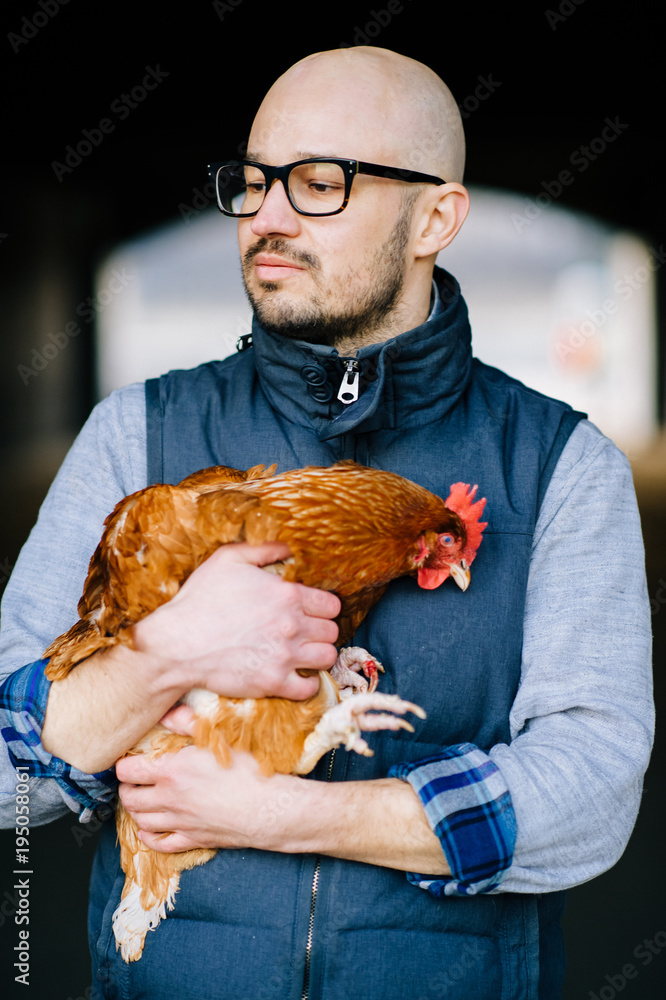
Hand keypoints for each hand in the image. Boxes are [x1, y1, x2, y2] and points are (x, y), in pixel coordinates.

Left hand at [116, 733, 299, 853]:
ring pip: (141, 820)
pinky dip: (150, 836)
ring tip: (142, 799)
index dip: (124, 763)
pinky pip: (159, 844)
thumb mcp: (218, 737)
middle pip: (129, 797)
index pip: (127, 771)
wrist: (270, 808)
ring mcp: (179, 823)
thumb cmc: (247, 770)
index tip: (131, 758)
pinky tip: (151, 828)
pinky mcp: (192, 840)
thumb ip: (187, 722)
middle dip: (127, 787)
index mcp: (170, 771)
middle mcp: (168, 800)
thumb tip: (166, 712)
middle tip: (134, 778)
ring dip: (136, 810)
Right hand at [132, 541, 339, 699]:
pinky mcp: (273, 683)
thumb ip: (265, 550)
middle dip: (322, 630)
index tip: (312, 611)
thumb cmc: (201, 598)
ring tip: (304, 652)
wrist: (177, 643)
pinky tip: (296, 675)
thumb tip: (290, 547)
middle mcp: (292, 626)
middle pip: (332, 631)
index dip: (324, 607)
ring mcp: (284, 656)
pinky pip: (309, 688)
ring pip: (327, 657)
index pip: (332, 605)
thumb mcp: (229, 559)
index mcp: (287, 595)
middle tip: (306, 631)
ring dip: (319, 654)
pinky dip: (307, 683)